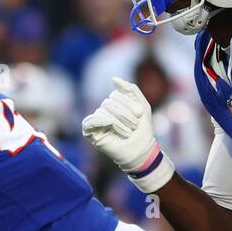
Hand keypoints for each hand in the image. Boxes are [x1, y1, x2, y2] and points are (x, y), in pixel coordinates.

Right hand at [81, 77, 173, 191]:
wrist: (141, 151)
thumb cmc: (142, 130)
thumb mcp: (142, 106)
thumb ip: (131, 89)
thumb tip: (113, 79)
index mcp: (115, 104)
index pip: (116, 95)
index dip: (128, 103)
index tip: (139, 114)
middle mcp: (104, 111)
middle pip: (109, 103)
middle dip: (124, 113)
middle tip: (134, 126)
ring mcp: (97, 122)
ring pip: (103, 111)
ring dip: (118, 121)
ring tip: (128, 133)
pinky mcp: (91, 134)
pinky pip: (89, 122)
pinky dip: (100, 121)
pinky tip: (110, 124)